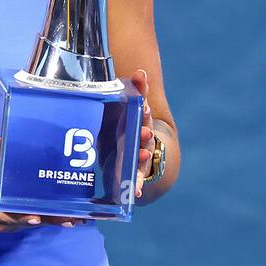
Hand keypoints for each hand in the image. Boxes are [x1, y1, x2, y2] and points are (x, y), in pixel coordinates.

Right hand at [0, 135, 84, 245]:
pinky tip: (71, 215)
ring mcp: (15, 225)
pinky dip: (53, 217)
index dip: (24, 217)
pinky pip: (38, 219)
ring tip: (80, 217)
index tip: (37, 217)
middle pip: (33, 221)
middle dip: (52, 219)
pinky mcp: (19, 222)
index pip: (9, 216)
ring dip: (57, 219)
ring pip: (39, 222)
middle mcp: (7, 223)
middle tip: (74, 216)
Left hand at [129, 68, 155, 199]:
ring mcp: (139, 157)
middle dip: (145, 133)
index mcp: (138, 122)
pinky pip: (135, 181)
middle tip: (145, 131)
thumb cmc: (122, 128)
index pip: (142, 112)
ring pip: (143, 157)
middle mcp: (142, 139)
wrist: (132, 155)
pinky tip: (134, 194)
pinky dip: (136, 188)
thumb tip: (138, 71)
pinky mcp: (132, 174)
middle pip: (145, 135)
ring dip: (142, 156)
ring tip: (142, 155)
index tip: (146, 105)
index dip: (144, 108)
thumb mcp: (119, 111)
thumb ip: (128, 91)